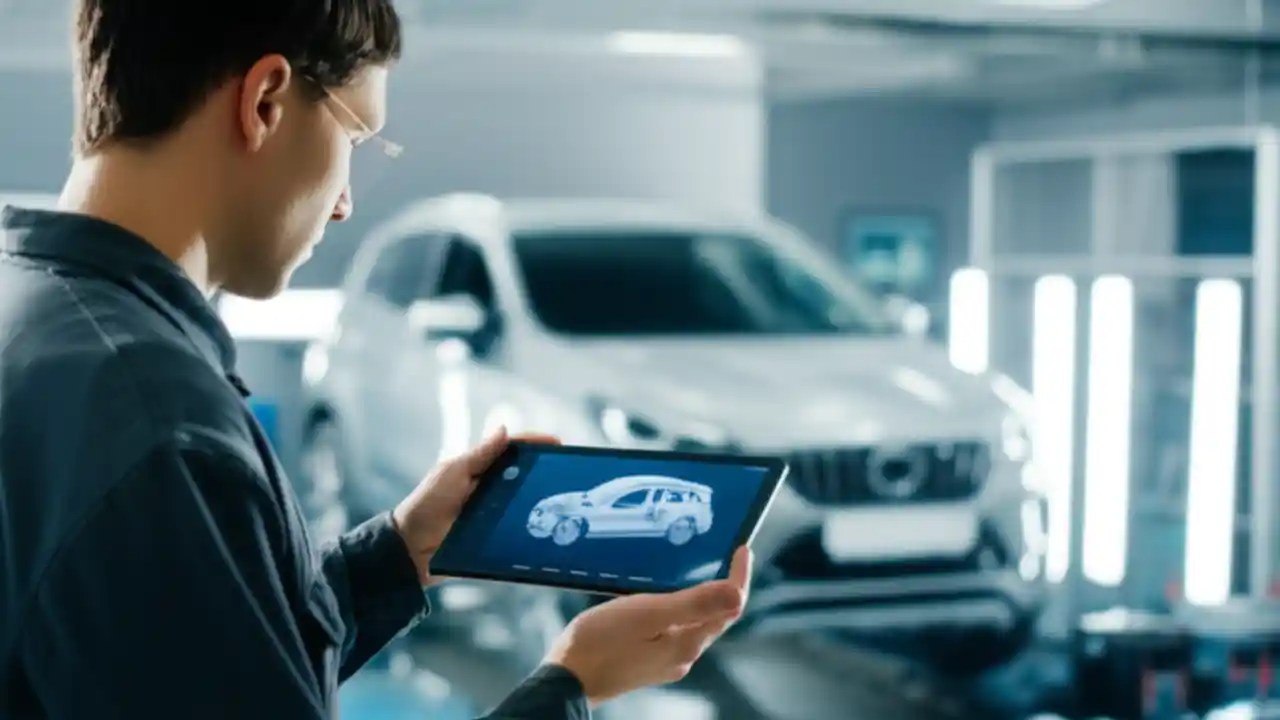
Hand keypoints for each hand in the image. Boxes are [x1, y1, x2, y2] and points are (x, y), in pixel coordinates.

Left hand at [392, 426, 559, 584]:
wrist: (410, 550)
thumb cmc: (426, 506)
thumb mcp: (452, 475)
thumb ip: (478, 455)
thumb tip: (503, 429)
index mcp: (476, 467)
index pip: (510, 449)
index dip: (533, 443)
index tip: (558, 444)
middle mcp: (486, 486)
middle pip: (520, 473)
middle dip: (542, 470)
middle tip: (566, 472)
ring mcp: (489, 511)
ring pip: (520, 500)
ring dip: (539, 498)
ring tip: (562, 499)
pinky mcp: (491, 533)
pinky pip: (514, 526)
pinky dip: (530, 523)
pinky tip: (547, 526)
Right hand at [545, 545, 752, 706]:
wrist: (566, 680)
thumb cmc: (603, 642)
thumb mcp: (649, 613)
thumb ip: (694, 604)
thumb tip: (737, 593)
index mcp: (688, 643)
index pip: (730, 609)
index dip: (739, 578)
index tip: (741, 550)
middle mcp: (682, 656)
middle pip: (715, 618)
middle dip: (723, 588)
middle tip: (725, 557)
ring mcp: (664, 661)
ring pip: (694, 625)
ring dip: (701, 600)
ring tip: (696, 572)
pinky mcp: (646, 662)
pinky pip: (674, 631)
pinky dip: (679, 611)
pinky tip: (663, 600)